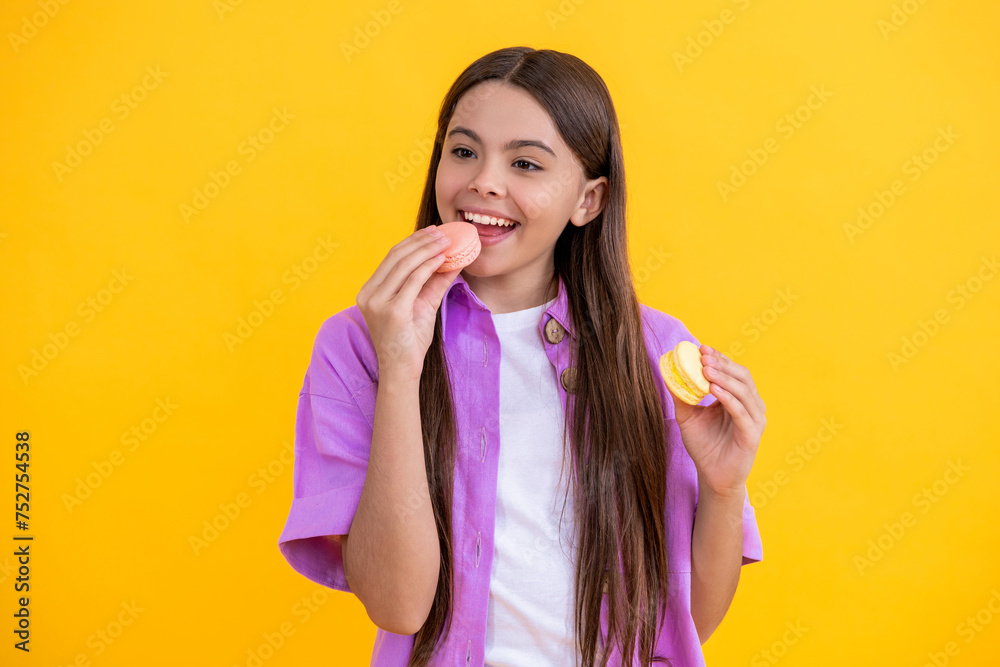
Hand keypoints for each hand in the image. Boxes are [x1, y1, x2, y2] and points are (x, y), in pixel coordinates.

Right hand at [356, 227, 461, 382]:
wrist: (401, 371)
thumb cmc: (409, 341)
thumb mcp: (422, 305)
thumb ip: (434, 283)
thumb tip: (453, 260)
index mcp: (369, 291)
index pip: (391, 257)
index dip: (413, 241)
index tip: (433, 232)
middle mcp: (368, 294)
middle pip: (396, 256)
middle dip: (422, 241)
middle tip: (444, 233)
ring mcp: (377, 302)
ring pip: (404, 265)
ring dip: (428, 250)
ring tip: (447, 242)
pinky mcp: (391, 311)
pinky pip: (413, 280)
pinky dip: (429, 266)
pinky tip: (443, 259)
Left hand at [671, 344, 765, 498]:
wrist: (712, 476)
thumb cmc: (703, 446)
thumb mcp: (688, 417)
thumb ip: (682, 397)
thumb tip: (668, 374)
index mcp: (738, 398)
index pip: (732, 371)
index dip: (719, 358)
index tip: (701, 348)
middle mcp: (750, 406)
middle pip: (742, 376)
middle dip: (722, 364)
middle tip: (703, 356)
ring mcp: (754, 420)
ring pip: (744, 391)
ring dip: (725, 378)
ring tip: (706, 369)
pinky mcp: (753, 435)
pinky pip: (742, 412)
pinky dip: (729, 398)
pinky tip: (714, 390)